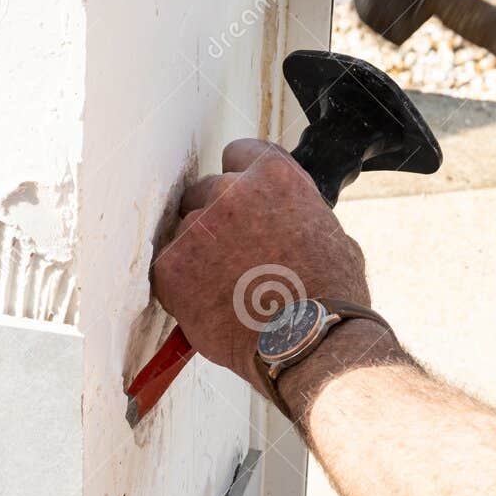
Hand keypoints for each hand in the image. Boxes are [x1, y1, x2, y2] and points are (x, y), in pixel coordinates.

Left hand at [150, 139, 367, 389]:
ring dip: (197, 255)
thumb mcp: (330, 234)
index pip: (238, 155)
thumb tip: (289, 220)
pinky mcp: (171, 268)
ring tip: (225, 291)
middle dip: (214, 221)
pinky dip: (180, 289)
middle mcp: (230, 191)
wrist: (308, 340)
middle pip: (203, 191)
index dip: (240, 183)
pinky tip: (209, 307)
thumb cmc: (330, 296)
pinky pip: (166, 271)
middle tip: (231, 257)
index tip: (241, 204)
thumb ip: (296, 214)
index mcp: (273, 176)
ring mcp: (197, 228)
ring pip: (183, 232)